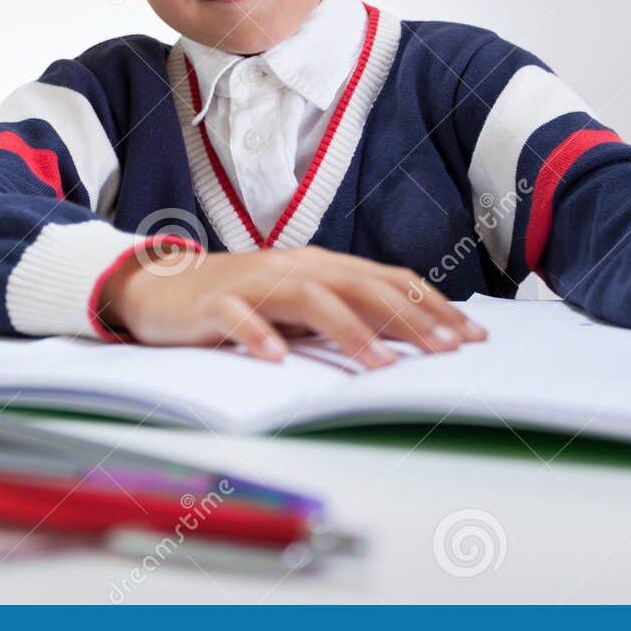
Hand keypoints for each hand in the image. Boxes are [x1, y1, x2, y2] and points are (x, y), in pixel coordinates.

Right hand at [96, 244, 486, 367]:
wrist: (158, 285)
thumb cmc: (239, 298)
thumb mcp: (299, 300)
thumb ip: (345, 310)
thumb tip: (410, 335)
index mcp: (322, 265)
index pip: (389, 280)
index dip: (433, 306)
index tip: (472, 336)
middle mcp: (295, 267)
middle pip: (362, 286)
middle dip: (410, 319)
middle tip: (447, 352)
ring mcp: (254, 283)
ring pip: (310, 298)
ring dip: (350, 331)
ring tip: (382, 366)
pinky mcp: (213, 304)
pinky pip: (238, 317)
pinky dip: (259, 335)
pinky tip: (278, 360)